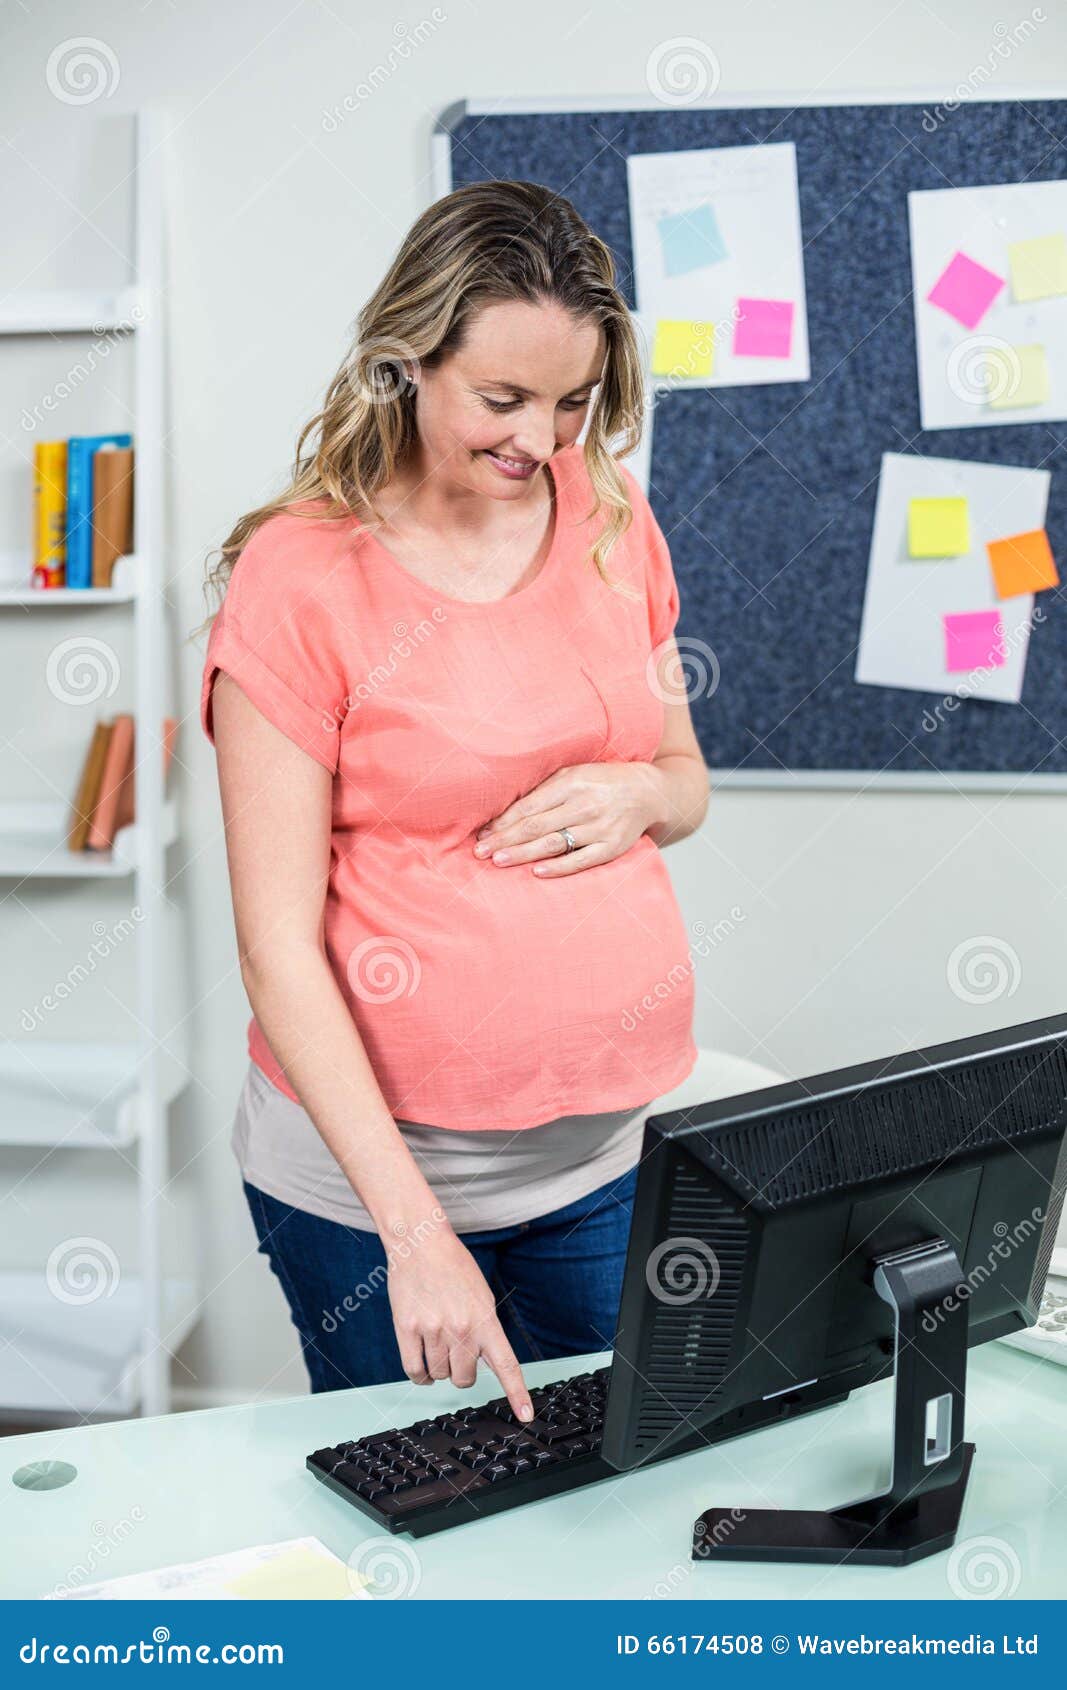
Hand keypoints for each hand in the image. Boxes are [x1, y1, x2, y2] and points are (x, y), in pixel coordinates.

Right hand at [386, 1222, 534, 1420]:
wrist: (421, 1243)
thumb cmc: (453, 1267)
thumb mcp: (482, 1296)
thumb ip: (486, 1329)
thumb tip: (485, 1361)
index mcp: (485, 1320)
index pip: (506, 1365)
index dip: (517, 1393)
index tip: (525, 1415)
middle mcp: (461, 1328)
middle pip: (465, 1379)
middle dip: (463, 1372)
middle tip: (457, 1350)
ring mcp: (433, 1329)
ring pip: (439, 1375)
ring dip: (439, 1368)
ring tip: (438, 1343)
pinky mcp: (407, 1329)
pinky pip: (415, 1371)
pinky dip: (420, 1375)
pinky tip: (423, 1365)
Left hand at [473, 762, 665, 876]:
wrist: (648, 792)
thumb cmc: (601, 782)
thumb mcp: (573, 774)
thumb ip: (544, 790)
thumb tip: (505, 811)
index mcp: (572, 782)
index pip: (530, 805)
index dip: (504, 821)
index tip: (483, 834)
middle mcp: (586, 804)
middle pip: (537, 826)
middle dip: (506, 840)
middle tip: (480, 852)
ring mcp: (600, 827)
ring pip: (555, 843)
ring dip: (524, 854)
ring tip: (499, 861)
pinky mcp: (612, 847)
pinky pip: (581, 860)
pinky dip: (559, 867)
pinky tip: (537, 872)